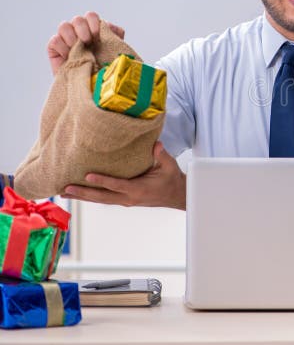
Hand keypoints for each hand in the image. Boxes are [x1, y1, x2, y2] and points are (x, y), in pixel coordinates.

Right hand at [47, 11, 125, 75]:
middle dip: (83, 28)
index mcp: (94, 30)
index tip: (98, 35)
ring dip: (72, 36)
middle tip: (88, 41)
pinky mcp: (55, 50)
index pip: (91, 16)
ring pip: (64, 26)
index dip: (93, 22)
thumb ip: (115, 36)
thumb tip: (109, 26)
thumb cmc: (105, 69)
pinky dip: (62, 47)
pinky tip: (70, 57)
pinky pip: (54, 40)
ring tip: (79, 49)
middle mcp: (79, 33)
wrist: (91, 89)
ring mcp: (66, 40)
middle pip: (78, 19)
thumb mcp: (114, 51)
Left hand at [62, 142, 186, 209]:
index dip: (102, 181)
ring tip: (65, 193)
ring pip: (100, 200)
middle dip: (83, 193)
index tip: (87, 176)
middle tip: (65, 189)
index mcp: (139, 189)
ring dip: (83, 197)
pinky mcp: (124, 201)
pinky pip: (104, 199)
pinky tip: (80, 194)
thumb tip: (156, 144)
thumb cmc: (172, 179)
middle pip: (102, 197)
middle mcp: (129, 198)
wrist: (176, 195)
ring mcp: (125, 201)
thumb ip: (161, 155)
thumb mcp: (169, 166)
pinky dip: (91, 197)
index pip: (117, 185)